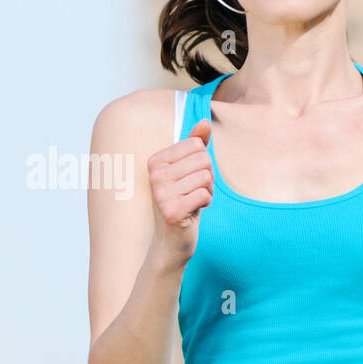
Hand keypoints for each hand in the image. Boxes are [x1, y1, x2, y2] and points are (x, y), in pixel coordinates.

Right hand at [147, 118, 213, 264]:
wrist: (172, 241)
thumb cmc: (184, 202)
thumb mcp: (189, 171)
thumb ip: (196, 144)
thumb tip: (205, 122)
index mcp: (156, 161)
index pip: (196, 145)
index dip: (203, 162)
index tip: (191, 179)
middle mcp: (154, 175)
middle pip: (203, 159)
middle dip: (208, 177)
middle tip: (195, 192)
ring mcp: (161, 193)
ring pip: (205, 176)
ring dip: (207, 191)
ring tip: (194, 201)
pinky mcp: (172, 210)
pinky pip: (204, 194)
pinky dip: (206, 203)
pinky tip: (194, 211)